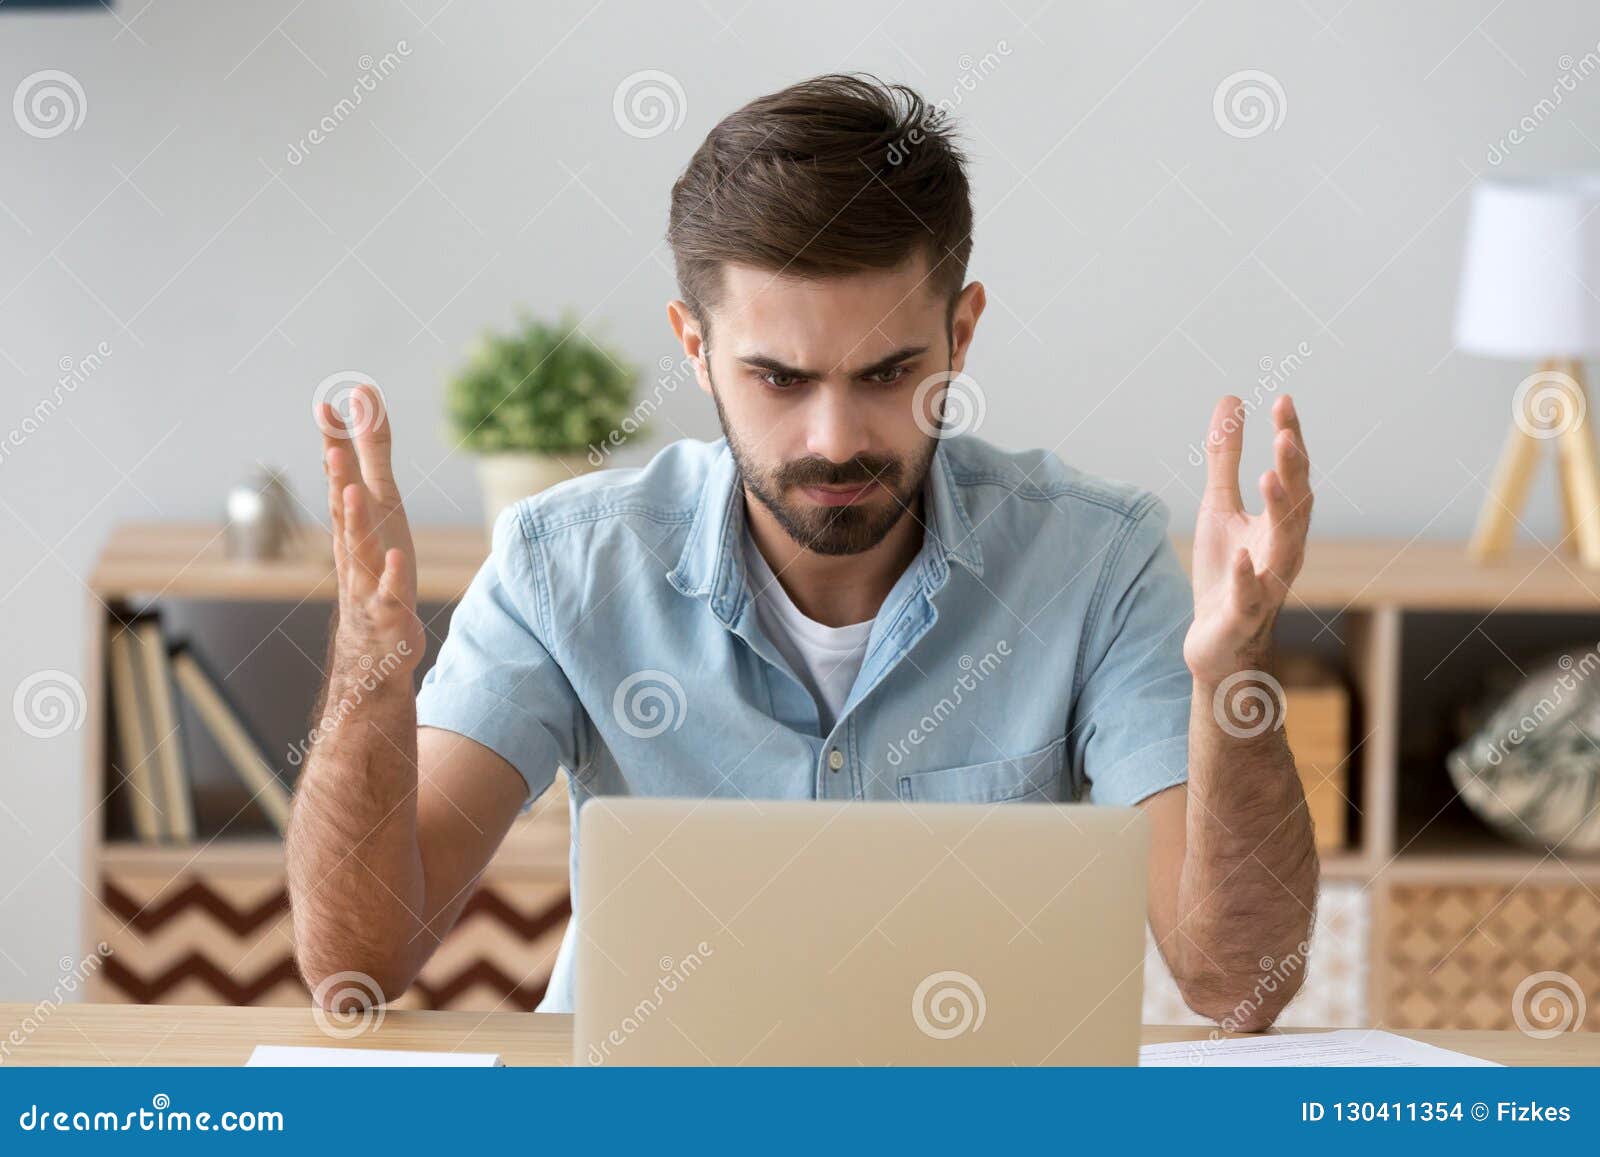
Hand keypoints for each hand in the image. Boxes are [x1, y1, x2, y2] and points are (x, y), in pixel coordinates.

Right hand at [319, 383, 424, 681]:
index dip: (334, 441)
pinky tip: (394, 558)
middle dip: (338, 475)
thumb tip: (362, 399)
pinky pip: (389, 593)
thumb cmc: (377, 566)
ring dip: (355, 521)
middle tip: (332, 442)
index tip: (325, 405)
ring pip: (359, 548)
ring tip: (352, 490)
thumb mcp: (381, 506)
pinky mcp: (388, 610)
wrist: (374, 644)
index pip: (340, 476)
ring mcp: (367, 579)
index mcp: (354, 521)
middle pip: (343, 508)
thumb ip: (372, 454)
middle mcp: (354, 546)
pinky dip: (390, 577)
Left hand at [1183, 393, 1311, 685]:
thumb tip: (1231, 399)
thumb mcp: (1219, 508)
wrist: (1218, 643)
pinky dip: (1250, 577)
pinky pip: (1251, 596)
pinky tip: (1244, 556)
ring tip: (1270, 476)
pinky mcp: (1243, 614)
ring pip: (1284, 547)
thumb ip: (1226, 459)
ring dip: (1279, 512)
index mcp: (1279, 522)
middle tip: (1285, 434)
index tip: (1283, 400)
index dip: (1290, 438)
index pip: (1291, 474)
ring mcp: (1268, 583)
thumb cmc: (1227, 572)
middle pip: (1296, 505)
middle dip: (1294, 470)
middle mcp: (1283, 550)